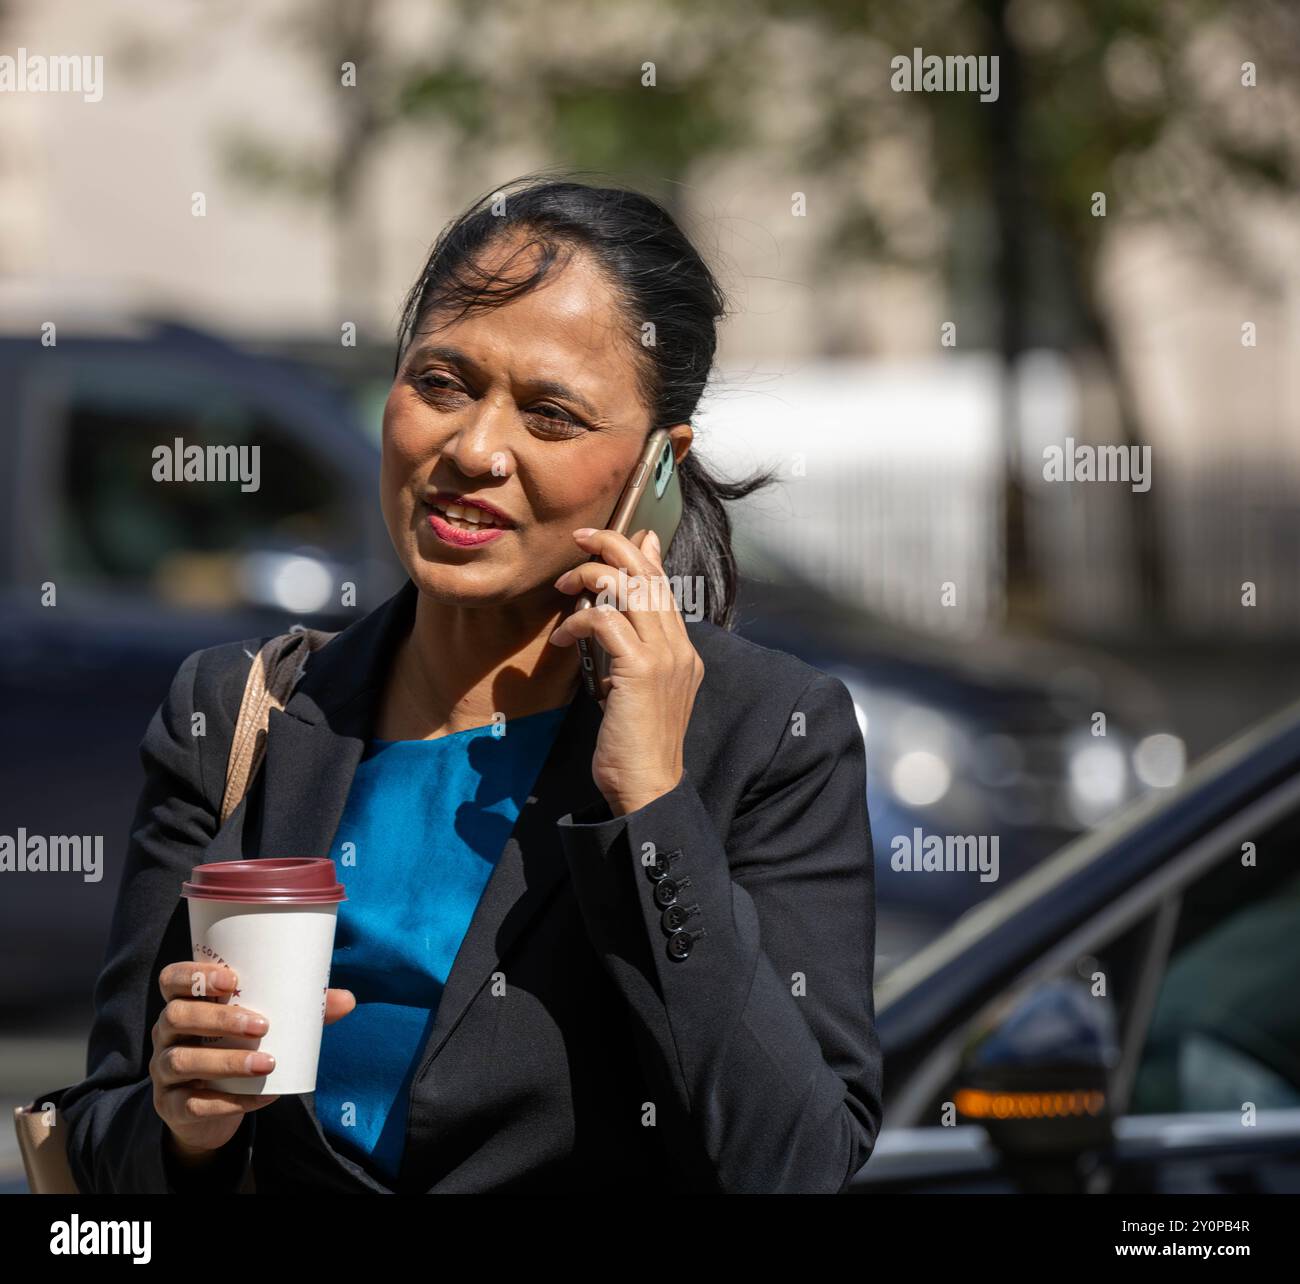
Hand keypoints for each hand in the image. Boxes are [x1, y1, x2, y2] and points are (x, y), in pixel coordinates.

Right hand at [151, 960, 355, 1160]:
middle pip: (176, 1016)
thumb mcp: (264, 1026)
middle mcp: (165, 1033)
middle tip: (263, 1024)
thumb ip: (302, 1011)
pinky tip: (262, 1096)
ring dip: (226, 1061)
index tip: (232, 978)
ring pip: (181, 1060)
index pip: (172, 979)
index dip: (194, 974)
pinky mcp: (171, 1106)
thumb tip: (349, 1000)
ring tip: (268, 1063)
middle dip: (219, 1018)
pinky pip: (193, 1103)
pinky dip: (229, 1101)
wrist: (210, 1110)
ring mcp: (163, 1071)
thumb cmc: (238, 1048)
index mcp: (187, 1002)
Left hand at [550, 526, 703, 814]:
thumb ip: (627, 652)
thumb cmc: (634, 745)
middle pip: (650, 574)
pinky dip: (579, 620)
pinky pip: (606, 621)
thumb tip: (611, 619)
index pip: (665, 584)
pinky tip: (562, 638)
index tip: (619, 535)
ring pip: (629, 587)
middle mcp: (679, 647)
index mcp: (682, 650)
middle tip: (581, 539)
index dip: (641, 552)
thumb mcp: (634, 690)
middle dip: (614, 545)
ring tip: (563, 587)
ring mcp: (665, 656)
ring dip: (590, 576)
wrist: (649, 787)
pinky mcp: (641, 670)